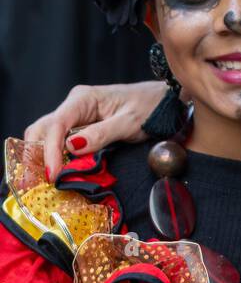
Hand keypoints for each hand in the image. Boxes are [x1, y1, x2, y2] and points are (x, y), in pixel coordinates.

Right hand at [24, 82, 162, 180]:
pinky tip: (55, 174)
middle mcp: (74, 105)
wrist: (162, 101)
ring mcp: (75, 117)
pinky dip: (53, 158)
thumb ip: (102, 134)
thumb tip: (71, 147)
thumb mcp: (129, 122)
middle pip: (42, 129)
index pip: (56, 125)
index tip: (53, 175)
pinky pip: (59, 143)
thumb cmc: (149, 108)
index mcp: (83, 99)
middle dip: (35, 155)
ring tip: (41, 183)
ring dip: (40, 158)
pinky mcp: (79, 128)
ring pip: (46, 136)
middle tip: (35, 184)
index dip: (50, 151)